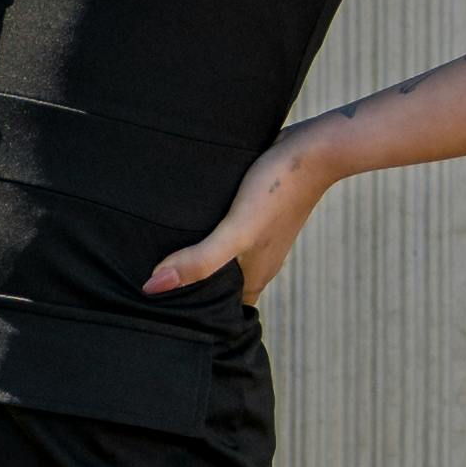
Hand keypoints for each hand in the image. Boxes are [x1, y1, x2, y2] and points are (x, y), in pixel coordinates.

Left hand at [146, 137, 334, 307]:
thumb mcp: (235, 232)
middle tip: (154, 287)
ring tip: (163, 256)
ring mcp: (259, 238)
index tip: (165, 314)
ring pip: (224, 260)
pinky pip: (228, 233)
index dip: (197, 316)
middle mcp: (258, 263)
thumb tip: (153, 286)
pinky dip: (210, 235)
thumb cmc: (276, 191)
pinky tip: (190, 222)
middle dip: (194, 290)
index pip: (223, 312)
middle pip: (221, 287)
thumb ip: (199, 261)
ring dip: (200, 261)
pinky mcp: (257, 213)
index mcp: (254, 279)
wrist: (312, 149)